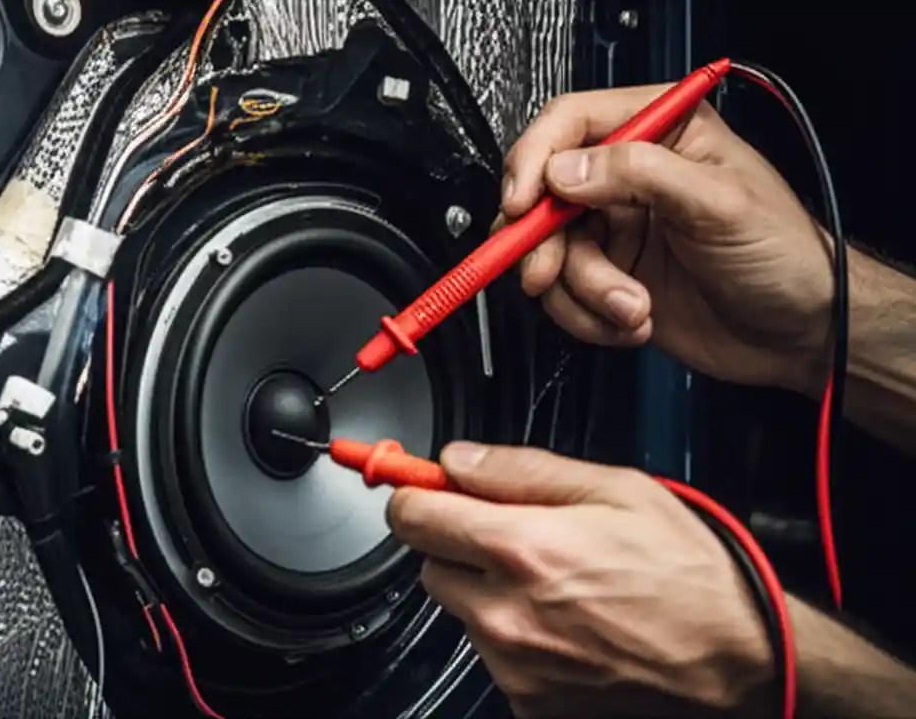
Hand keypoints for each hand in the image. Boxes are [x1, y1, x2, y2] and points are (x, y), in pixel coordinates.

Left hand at [387, 442, 773, 716]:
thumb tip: (460, 459)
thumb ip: (523, 471)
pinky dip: (517, 641)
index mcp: (522, 549)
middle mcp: (506, 614)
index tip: (427, 489)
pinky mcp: (529, 703)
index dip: (418, 495)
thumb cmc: (691, 576)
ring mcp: (515, 666)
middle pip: (430, 566)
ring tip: (560, 588)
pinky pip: (495, 659)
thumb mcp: (616, 491)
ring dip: (490, 594)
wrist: (742, 661)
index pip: (412, 516)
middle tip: (515, 538)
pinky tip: (568, 628)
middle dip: (459, 544)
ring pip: (463, 613)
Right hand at [503, 84, 833, 393]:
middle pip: (542, 195)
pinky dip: (589, 319)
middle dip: (544, 244)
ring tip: (632, 308)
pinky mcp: (608, 279)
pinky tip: (633, 322)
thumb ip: (641, 174)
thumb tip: (568, 170)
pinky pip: (564, 296)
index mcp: (661, 133)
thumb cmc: (786, 256)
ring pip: (550, 254)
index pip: (571, 123)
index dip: (535, 160)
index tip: (523, 204)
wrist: (799, 335)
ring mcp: (614, 230)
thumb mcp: (719, 204)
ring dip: (584, 293)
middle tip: (546, 274)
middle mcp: (628, 178)